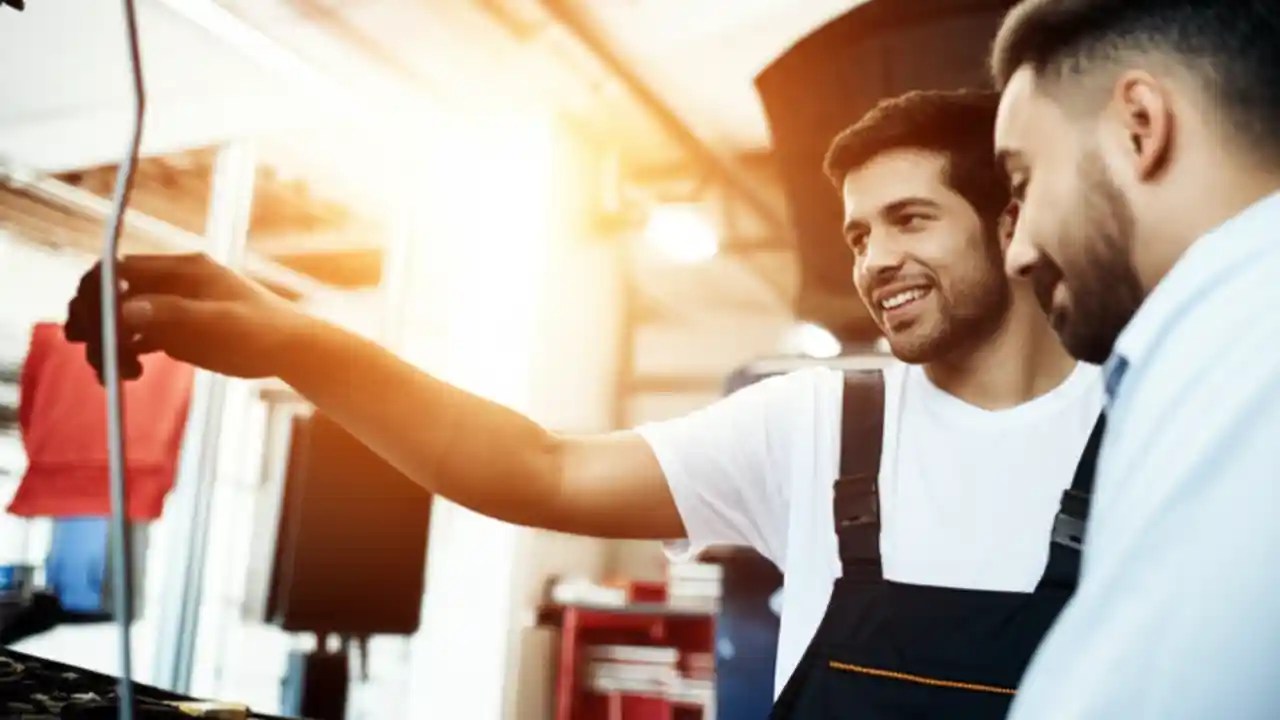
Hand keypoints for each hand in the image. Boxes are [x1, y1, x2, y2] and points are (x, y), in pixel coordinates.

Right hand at [65, 254, 315, 378]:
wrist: (290, 350)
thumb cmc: (264, 329)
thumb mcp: (221, 321)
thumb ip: (175, 314)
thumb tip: (126, 311)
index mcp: (183, 268)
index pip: (121, 269)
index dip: (96, 291)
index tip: (88, 321)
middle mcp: (170, 284)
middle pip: (112, 295)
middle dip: (94, 321)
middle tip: (92, 351)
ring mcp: (169, 309)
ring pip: (118, 321)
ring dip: (106, 345)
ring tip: (114, 373)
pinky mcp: (173, 333)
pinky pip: (133, 341)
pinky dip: (122, 357)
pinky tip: (129, 375)